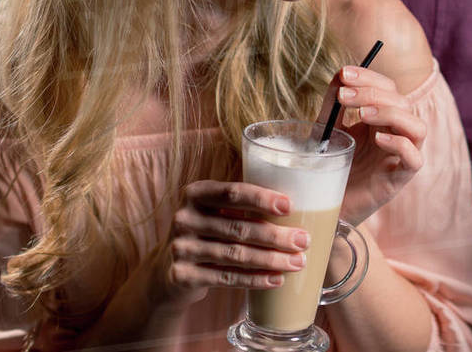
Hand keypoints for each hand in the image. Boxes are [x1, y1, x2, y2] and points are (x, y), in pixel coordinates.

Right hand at [159, 180, 311, 304]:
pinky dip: (255, 279)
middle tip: (302, 241)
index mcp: (196, 193)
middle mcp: (184, 218)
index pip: (232, 192)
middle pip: (238, 226)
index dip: (262, 199)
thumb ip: (243, 205)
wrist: (169, 269)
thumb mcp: (215, 211)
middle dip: (275, 235)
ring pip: (235, 254)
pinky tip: (276, 279)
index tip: (289, 206)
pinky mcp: (182, 275)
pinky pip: (226, 277)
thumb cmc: (207, 232)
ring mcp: (181, 248)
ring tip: (297, 262)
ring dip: (271, 259)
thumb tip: (296, 209)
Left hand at [320, 65, 425, 226]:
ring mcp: (401, 156)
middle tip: (345, 96)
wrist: (322, 204)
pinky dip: (400, 144)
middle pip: (401, 102)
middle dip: (373, 93)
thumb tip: (340, 74)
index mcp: (381, 118)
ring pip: (417, 126)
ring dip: (392, 114)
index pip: (388, 88)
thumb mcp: (327, 128)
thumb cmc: (328, 165)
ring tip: (362, 114)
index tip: (345, 74)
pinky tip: (377, 139)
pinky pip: (415, 159)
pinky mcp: (399, 179)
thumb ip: (333, 103)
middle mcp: (395, 133)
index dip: (370, 77)